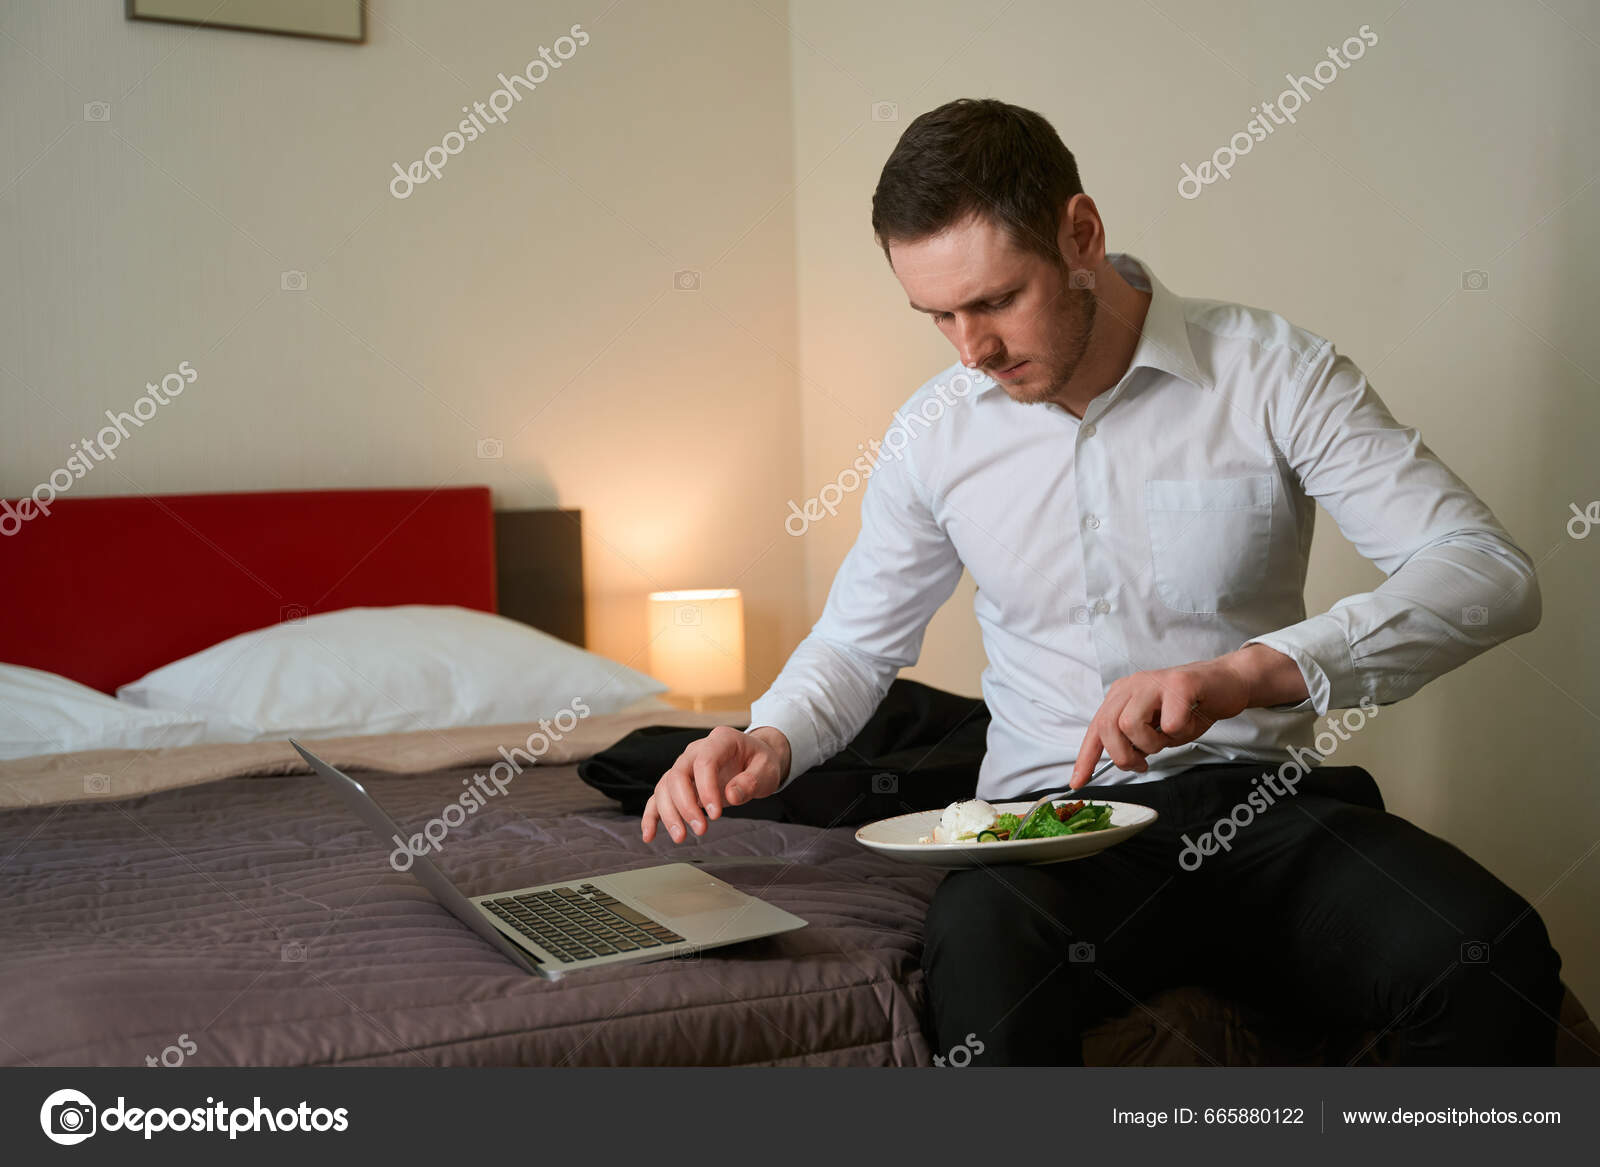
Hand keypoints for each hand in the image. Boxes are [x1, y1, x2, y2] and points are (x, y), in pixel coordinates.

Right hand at [641, 725, 791, 843]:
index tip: (716, 814)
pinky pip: (659, 796)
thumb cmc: (760, 762)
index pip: (704, 761)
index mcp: (720, 740)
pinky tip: (649, 835)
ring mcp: (685, 766)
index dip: (706, 788)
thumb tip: (731, 795)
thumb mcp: (767, 769)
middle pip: (678, 774)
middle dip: (685, 805)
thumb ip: (752, 781)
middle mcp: (696, 751)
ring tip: (681, 837)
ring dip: (669, 813)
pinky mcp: (680, 783)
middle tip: (701, 829)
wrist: (754, 760)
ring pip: (665, 787)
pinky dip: (651, 815)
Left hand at [1069, 655, 1256, 785]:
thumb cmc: (1191, 709)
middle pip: (1107, 727)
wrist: (1227, 684)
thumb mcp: (1157, 729)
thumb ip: (1137, 741)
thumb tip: (1124, 761)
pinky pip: (1169, 722)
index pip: (1095, 729)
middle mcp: (1132, 686)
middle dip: (1123, 755)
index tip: (1078, 782)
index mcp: (1122, 696)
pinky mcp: (1178, 684)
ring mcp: (1153, 682)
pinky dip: (1180, 732)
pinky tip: (1189, 720)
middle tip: (1142, 763)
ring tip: (1169, 736)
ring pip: (1130, 724)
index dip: (1086, 758)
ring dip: (1152, 743)